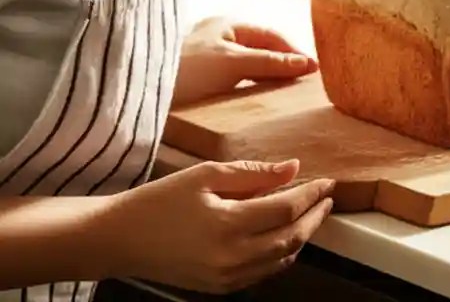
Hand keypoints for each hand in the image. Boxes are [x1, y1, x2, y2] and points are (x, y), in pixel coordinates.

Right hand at [98, 159, 335, 293]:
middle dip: (315, 216)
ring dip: (302, 236)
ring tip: (311, 214)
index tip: (327, 181)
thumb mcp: (205, 175)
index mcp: (228, 225)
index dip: (311, 194)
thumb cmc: (158, 201)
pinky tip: (285, 237)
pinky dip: (281, 254)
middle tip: (326, 198)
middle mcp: (231, 257)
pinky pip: (263, 272)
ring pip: (281, 258)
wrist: (117, 240)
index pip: (287, 209)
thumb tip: (292, 168)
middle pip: (291, 237)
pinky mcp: (219, 287)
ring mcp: (226, 277)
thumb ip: (253, 173)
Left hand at [174, 17, 318, 106]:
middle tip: (303, 84)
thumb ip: (271, 62)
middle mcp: (218, 37)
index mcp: (226, 24)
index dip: (293, 51)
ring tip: (286, 94)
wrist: (143, 93)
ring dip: (267, 77)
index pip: (271, 35)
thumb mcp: (235, 63)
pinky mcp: (201, 80)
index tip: (313, 70)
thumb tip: (306, 64)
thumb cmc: (188, 70)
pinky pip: (235, 80)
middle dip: (282, 64)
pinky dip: (250, 87)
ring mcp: (208, 59)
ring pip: (248, 66)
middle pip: (260, 50)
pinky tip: (258, 100)